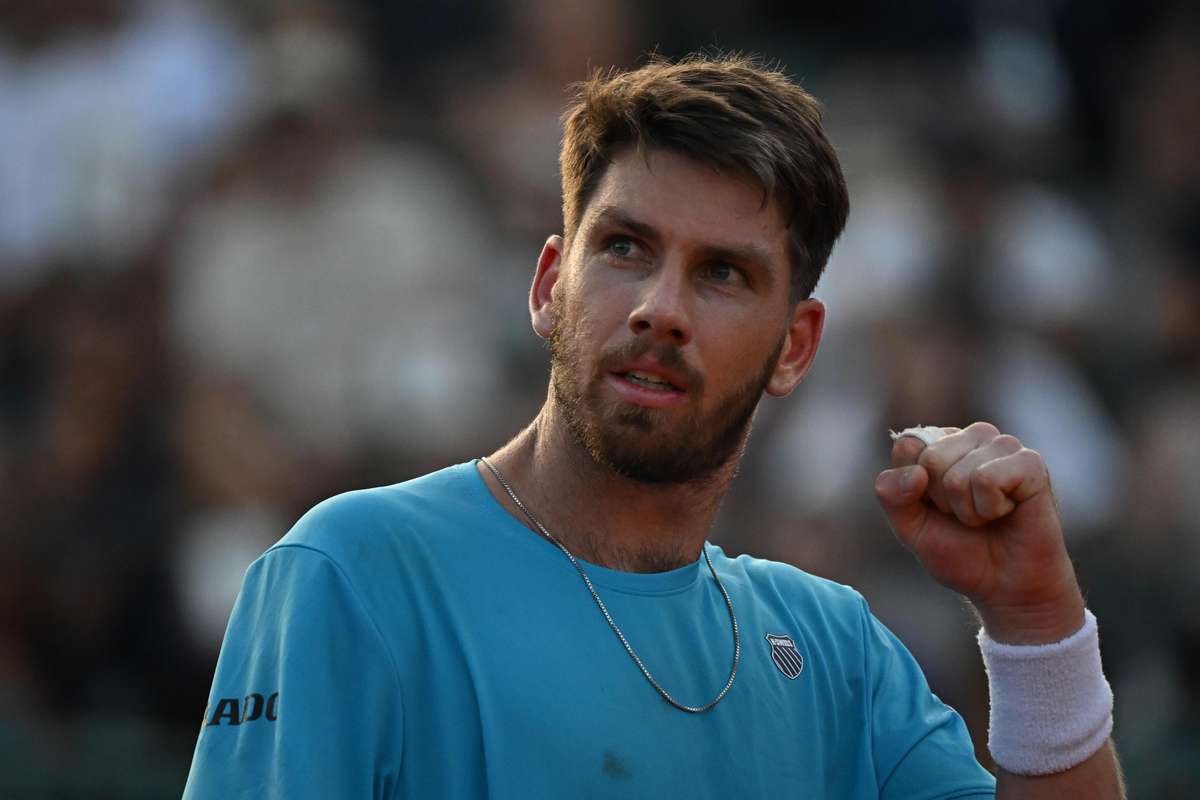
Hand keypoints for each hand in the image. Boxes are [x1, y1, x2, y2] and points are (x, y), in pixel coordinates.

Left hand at [874, 422, 1084, 643]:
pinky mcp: (1030, 463)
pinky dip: (990, 508)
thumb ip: (892, 495)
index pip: (908, 446)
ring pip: (957, 474)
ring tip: (987, 516)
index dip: (914, 489)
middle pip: (931, 459)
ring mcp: (1004, 446)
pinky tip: (1007, 512)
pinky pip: (987, 479)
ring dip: (968, 509)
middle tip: (966, 516)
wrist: (1006, 588)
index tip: (936, 507)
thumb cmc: (960, 552)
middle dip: (943, 501)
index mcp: (943, 443)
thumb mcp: (910, 527)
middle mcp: (974, 437)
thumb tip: (916, 472)